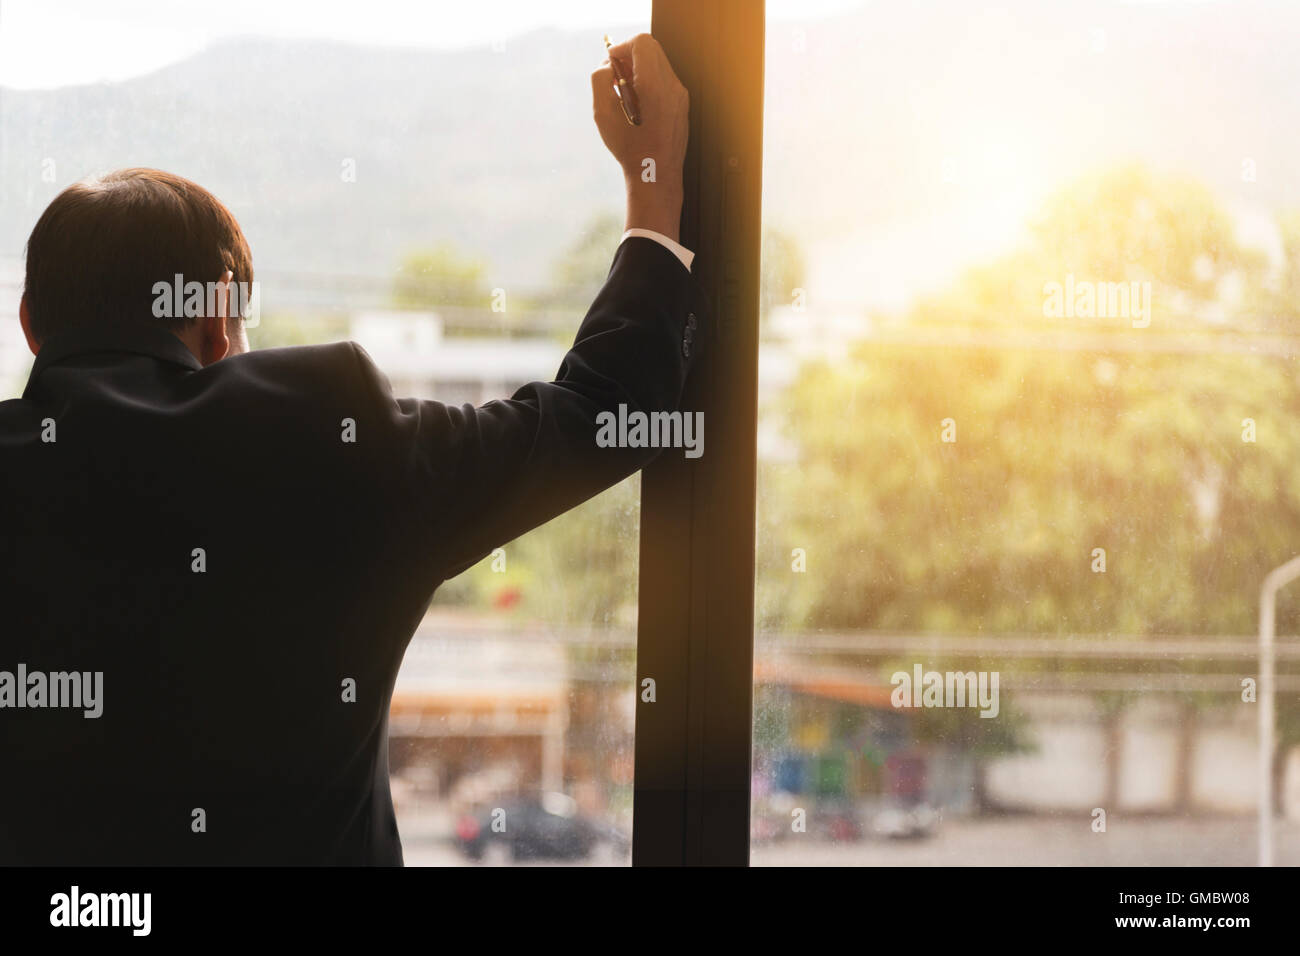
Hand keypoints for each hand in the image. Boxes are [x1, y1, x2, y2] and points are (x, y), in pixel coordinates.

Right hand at [592, 33, 688, 241]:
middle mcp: (672, 86)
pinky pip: (664, 79)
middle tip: (616, 79)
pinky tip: (638, 106)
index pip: (642, 43)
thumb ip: (600, 80)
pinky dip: (649, 82)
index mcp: (654, 85)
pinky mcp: (681, 104)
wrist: (655, 175)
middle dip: (630, 56)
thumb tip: (608, 65)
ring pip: (658, 63)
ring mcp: (680, 95)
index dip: (622, 47)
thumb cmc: (628, 148)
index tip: (611, 65)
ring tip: (626, 95)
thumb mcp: (602, 114)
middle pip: (652, 48)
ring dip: (639, 69)